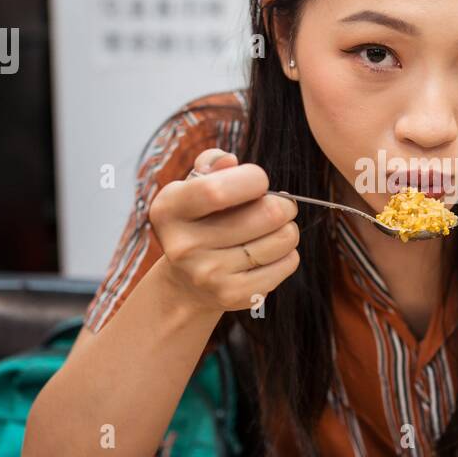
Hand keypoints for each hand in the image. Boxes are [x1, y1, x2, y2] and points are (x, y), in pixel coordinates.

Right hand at [149, 147, 299, 314]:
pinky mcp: (234, 295)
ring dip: (288, 229)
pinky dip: (288, 254)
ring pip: (283, 239)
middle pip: (267, 214)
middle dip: (283, 204)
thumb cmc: (200, 221)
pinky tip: (269, 253)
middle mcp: (184, 246)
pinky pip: (287, 263)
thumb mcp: (193, 187)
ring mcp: (209, 275)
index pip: (218, 191)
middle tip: (279, 206)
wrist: (188, 283)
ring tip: (271, 230)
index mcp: (169, 209)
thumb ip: (210, 164)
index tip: (258, 182)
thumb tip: (229, 161)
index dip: (253, 179)